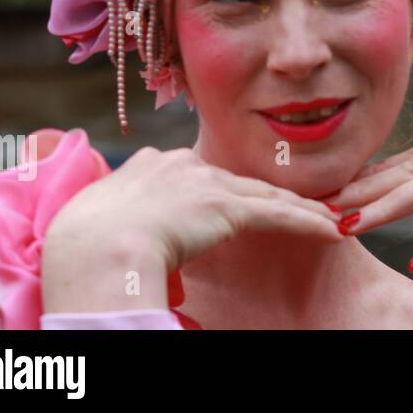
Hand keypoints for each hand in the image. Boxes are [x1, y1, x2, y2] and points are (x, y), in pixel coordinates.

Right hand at [42, 147, 340, 312]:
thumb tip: (113, 237)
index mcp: (148, 166)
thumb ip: (120, 219)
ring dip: (300, 209)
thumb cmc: (80, 248)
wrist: (91, 248)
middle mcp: (180, 164)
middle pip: (237, 182)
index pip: (198, 178)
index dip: (221, 193)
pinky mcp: (226, 206)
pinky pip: (278, 214)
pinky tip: (331, 230)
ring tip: (328, 217)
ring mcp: (205, 183)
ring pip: (265, 196)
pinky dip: (308, 222)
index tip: (236, 204)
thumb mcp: (95, 223)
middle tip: (298, 205)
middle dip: (267, 195)